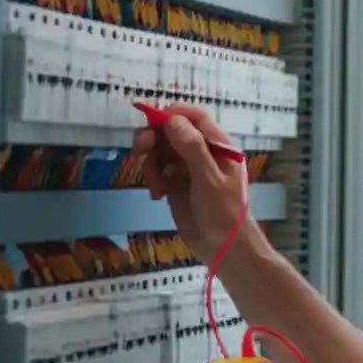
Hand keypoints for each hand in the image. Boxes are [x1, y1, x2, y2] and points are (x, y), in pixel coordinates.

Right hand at [132, 104, 250, 263]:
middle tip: (140, 149)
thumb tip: (172, 120)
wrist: (223, 248)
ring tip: (156, 185)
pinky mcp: (177, 185)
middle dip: (155, 138)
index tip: (151, 121)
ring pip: (162, 151)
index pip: (195, 117)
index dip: (173, 114)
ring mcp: (189, 168)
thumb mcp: (208, 178)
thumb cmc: (223, 212)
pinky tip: (157, 194)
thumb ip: (192, 148)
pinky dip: (154, 179)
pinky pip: (159, 171)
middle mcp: (203, 153)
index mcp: (218, 146)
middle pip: (173, 132)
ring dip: (153, 163)